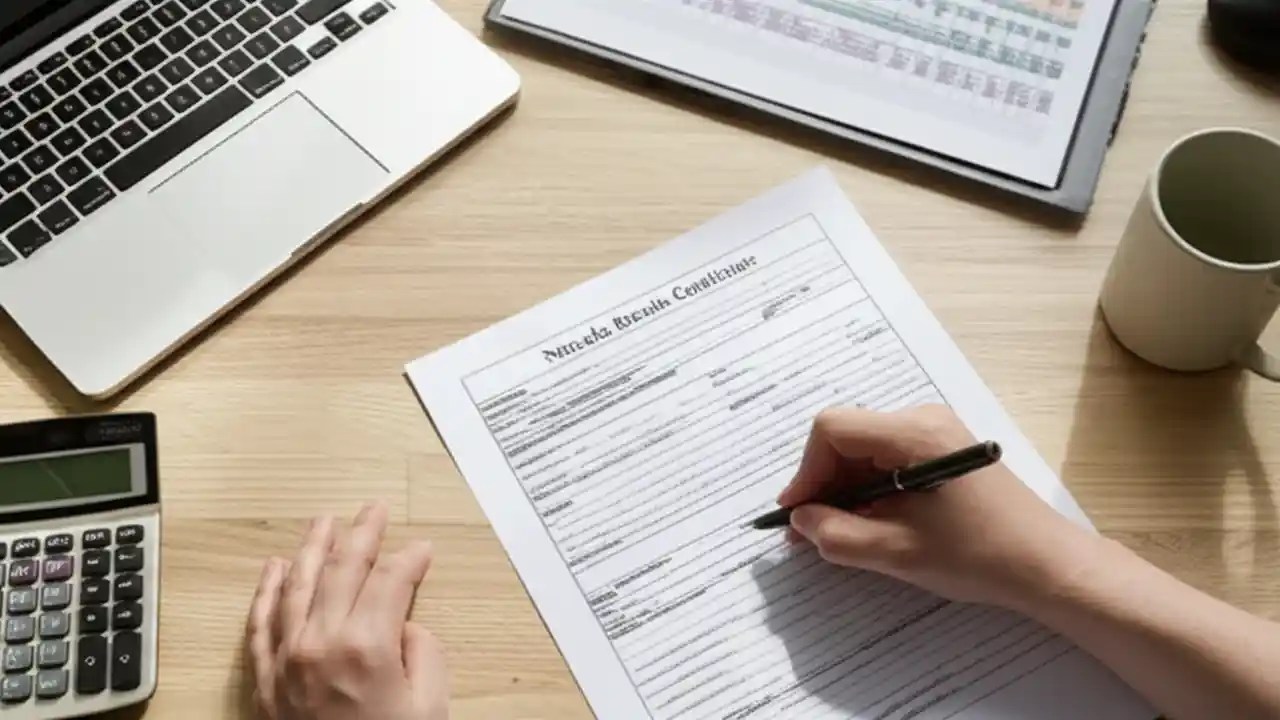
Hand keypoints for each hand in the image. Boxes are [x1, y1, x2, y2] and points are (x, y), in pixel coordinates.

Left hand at [246, 503, 448, 719]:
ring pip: (296, 586)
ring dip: (311, 548)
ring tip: (325, 521)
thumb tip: (407, 629)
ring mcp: (288, 661)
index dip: (411, 559)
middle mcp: (321, 643)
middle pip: (341, 570)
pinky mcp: (267, 683)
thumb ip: (425, 655)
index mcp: (367, 646)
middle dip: (362, 534)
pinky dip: (266, 592)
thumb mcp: (430, 707)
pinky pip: (260, 624)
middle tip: (374, 508)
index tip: (423, 550)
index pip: (391, 580)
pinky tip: (273, 569)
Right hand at [777, 405, 1102, 609]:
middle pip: (847, 438)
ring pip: (866, 450)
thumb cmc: (979, 556)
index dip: (806, 471)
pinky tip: (871, 522)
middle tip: (809, 530)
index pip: (832, 429)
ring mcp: (936, 433)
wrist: (1046, 564)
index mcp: (914, 434)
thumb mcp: (896, 552)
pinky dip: (870, 488)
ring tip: (839, 532)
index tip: (797, 514)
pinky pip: (889, 458)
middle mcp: (924, 420)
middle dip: (823, 483)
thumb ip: (837, 534)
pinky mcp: (944, 451)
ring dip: (846, 489)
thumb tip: (801, 519)